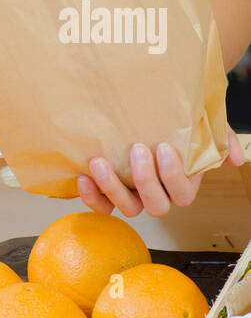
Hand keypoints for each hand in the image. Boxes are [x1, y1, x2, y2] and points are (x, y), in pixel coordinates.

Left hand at [77, 127, 245, 218]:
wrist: (148, 110)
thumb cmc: (179, 121)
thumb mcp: (206, 123)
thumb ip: (222, 138)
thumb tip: (235, 157)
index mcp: (183, 183)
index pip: (182, 193)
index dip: (173, 175)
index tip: (164, 147)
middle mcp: (159, 194)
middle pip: (155, 205)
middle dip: (144, 180)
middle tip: (137, 150)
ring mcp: (134, 194)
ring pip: (127, 208)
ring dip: (112, 188)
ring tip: (100, 162)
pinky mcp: (110, 191)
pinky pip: (102, 206)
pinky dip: (92, 197)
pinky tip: (83, 177)